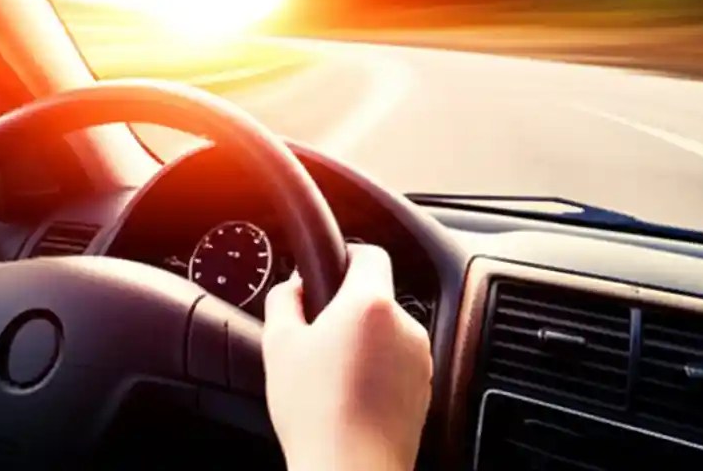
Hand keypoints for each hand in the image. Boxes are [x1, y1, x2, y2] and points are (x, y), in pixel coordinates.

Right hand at [262, 244, 432, 470]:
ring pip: (387, 333)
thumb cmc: (315, 412)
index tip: (328, 273)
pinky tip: (350, 395)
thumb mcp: (279, 345)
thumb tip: (294, 287)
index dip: (346, 257)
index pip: (369, 253)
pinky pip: (398, 365)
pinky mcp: (424, 389)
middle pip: (377, 297)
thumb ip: (285, 299)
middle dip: (349, 309)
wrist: (350, 470)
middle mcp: (405, 326)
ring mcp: (419, 360)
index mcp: (370, 304)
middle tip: (317, 335)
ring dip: (364, 343)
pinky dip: (377, 371)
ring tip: (331, 375)